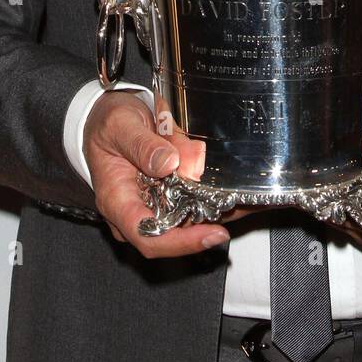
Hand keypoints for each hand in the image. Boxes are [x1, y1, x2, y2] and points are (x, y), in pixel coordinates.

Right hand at [83, 90, 248, 257]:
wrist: (107, 120)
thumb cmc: (108, 126)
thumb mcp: (120, 126)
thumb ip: (142, 145)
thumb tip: (168, 164)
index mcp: (118, 202)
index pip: (148, 236)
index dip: (181, 242)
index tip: (212, 233)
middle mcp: (137, 212)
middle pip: (176, 234)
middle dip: (211, 223)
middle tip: (244, 208)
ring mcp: (155, 206)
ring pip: (191, 221)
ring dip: (221, 213)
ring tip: (253, 202)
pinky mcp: (171, 196)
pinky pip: (196, 205)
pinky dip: (219, 200)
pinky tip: (243, 192)